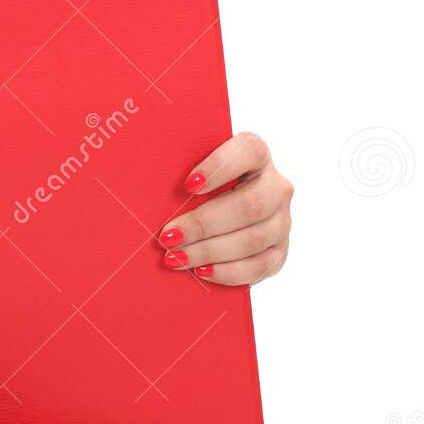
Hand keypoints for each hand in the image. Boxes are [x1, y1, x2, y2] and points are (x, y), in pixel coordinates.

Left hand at [157, 130, 293, 286]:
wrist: (221, 211)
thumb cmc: (197, 184)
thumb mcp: (190, 166)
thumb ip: (179, 167)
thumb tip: (142, 180)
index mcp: (257, 154)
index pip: (249, 151)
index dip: (220, 167)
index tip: (188, 185)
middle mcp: (276, 186)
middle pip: (249, 205)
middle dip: (203, 224)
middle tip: (168, 236)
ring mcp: (282, 220)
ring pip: (253, 239)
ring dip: (209, 251)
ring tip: (175, 257)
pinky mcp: (280, 251)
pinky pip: (259, 266)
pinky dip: (228, 272)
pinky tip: (201, 272)